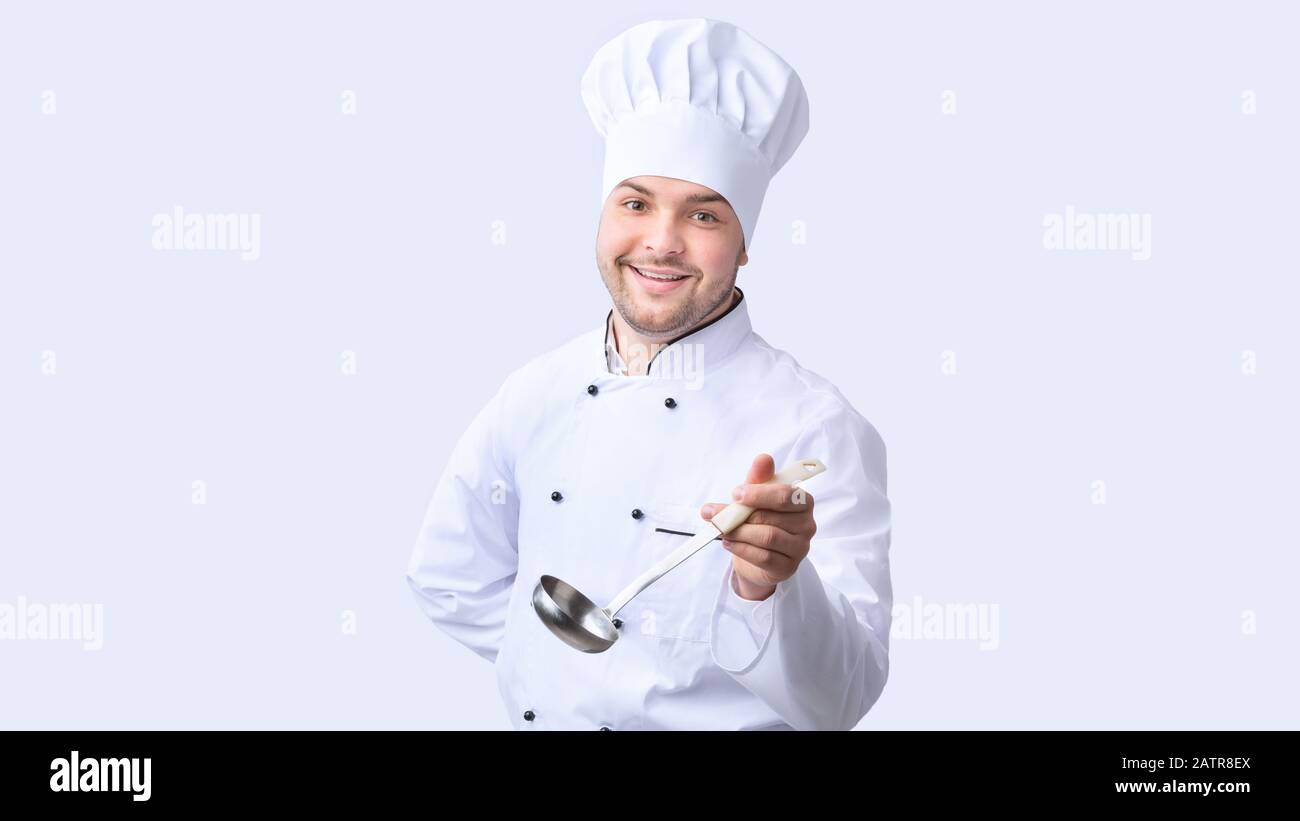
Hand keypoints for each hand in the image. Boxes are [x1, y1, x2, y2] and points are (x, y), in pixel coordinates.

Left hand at [700, 453, 816, 600]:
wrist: (756, 557)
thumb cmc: (759, 521)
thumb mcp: (755, 497)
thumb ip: (759, 479)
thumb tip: (763, 458)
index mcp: (803, 502)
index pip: (785, 496)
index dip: (759, 494)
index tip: (735, 494)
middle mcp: (807, 525)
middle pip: (771, 517)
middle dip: (738, 515)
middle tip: (714, 514)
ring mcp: (800, 548)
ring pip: (767, 537)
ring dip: (738, 532)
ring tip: (721, 530)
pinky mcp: (788, 568)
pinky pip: (763, 557)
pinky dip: (741, 549)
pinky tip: (729, 543)